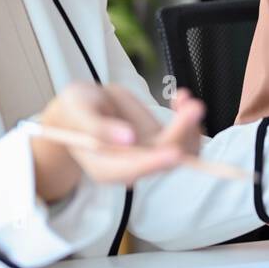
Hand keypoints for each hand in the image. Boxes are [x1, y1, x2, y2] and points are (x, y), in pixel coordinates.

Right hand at [30, 83, 204, 201]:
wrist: (85, 105)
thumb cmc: (77, 109)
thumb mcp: (80, 111)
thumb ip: (98, 127)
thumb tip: (127, 138)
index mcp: (105, 167)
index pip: (131, 170)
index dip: (153, 163)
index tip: (174, 151)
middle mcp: (130, 165)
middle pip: (162, 160)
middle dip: (180, 136)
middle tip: (192, 108)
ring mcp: (147, 153)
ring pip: (180, 150)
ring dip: (190, 127)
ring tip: (187, 100)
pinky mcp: (158, 140)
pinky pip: (182, 136)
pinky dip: (188, 119)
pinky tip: (181, 97)